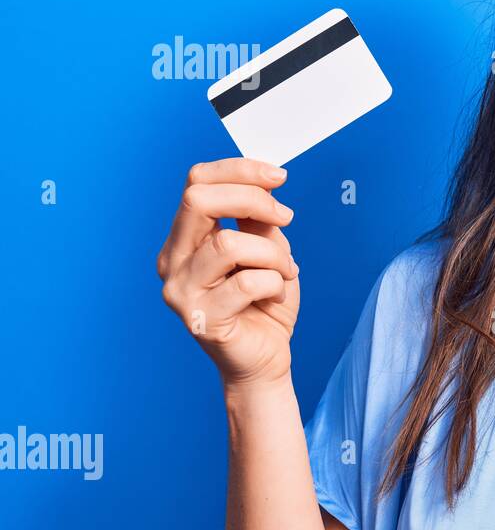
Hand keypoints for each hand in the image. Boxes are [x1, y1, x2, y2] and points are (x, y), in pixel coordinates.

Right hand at [158, 158, 299, 389]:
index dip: (239, 170)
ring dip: (273, 253)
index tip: (279, 177)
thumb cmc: (264, 302)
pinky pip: (246, 283)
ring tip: (286, 270)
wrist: (265, 359)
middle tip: (286, 217)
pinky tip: (275, 294)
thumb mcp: (268, 249)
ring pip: (228, 243)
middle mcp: (173, 260)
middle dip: (252, 199)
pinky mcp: (200, 318)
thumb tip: (265, 185)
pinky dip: (274, 283)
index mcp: (185, 238)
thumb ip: (258, 220)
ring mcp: (181, 290)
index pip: (196, 182)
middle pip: (197, 200)